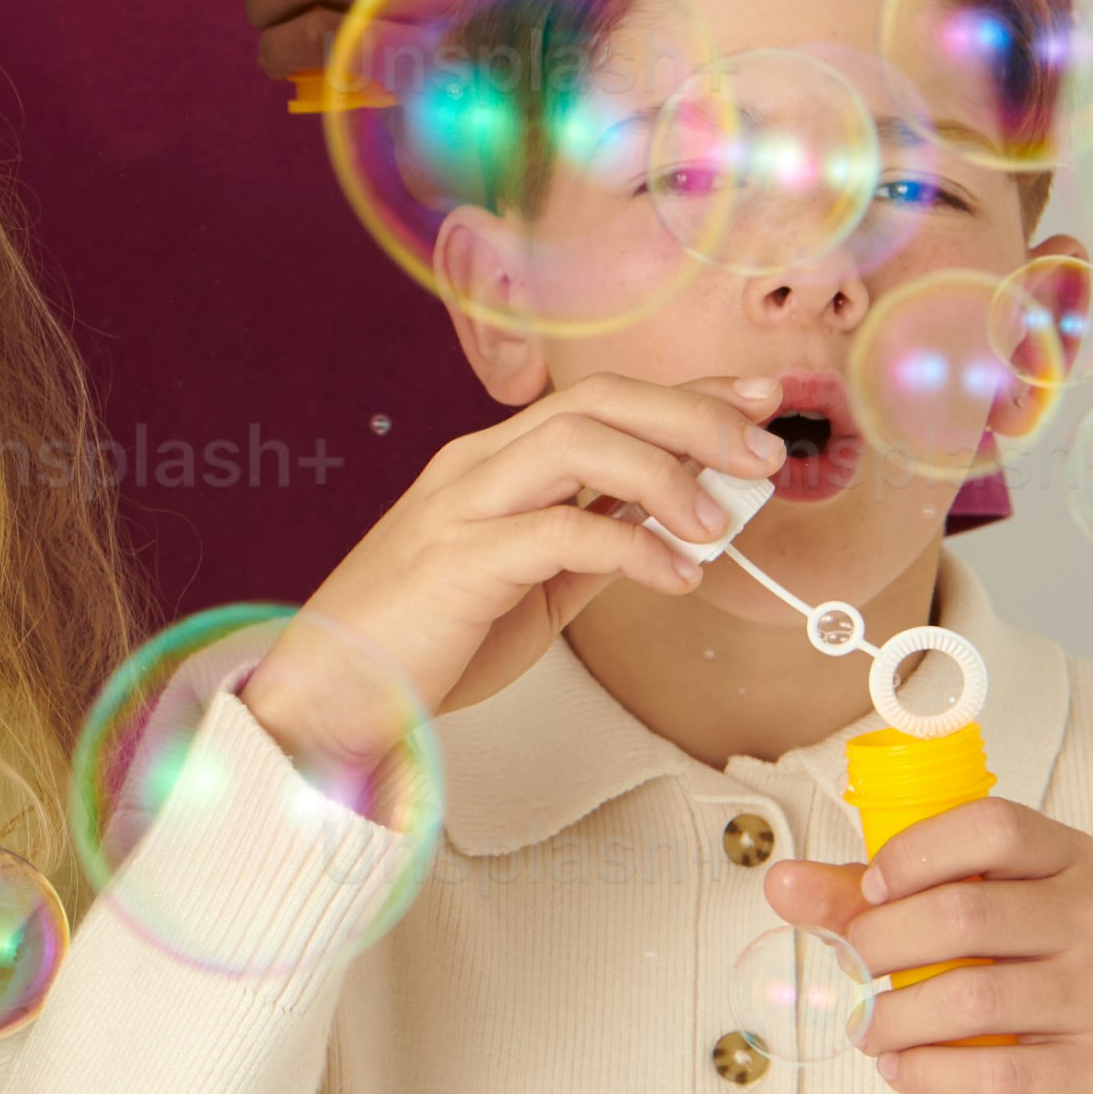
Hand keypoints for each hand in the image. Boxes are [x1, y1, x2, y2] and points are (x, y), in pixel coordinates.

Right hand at [244, 374, 788, 763]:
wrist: (328, 698)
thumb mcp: (528, 587)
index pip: (602, 401)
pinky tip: (675, 575)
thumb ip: (591, 546)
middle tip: (765, 453)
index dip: (689, 395)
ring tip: (721, 520)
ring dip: (667, 471)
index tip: (760, 402)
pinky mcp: (458, 562)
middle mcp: (476, 467)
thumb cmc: (420, 644)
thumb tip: (674, 524)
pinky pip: (561, 531)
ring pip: (578, 441)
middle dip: (693, 417)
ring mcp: (461, 507)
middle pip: (598, 401)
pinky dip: (632, 547)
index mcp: (493, 463)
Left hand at [764, 804, 1092, 1093]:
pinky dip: (928, 1072)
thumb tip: (783, 883)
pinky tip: (904, 1068)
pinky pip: (995, 1071)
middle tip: (852, 970)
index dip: (914, 853)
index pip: (992, 827)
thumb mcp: (977, 928)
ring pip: (973, 997)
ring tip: (869, 1029)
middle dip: (879, 945)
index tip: (869, 890)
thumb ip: (879, 900)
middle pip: (965, 914)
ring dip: (893, 1017)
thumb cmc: (1037, 986)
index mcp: (1071, 862)